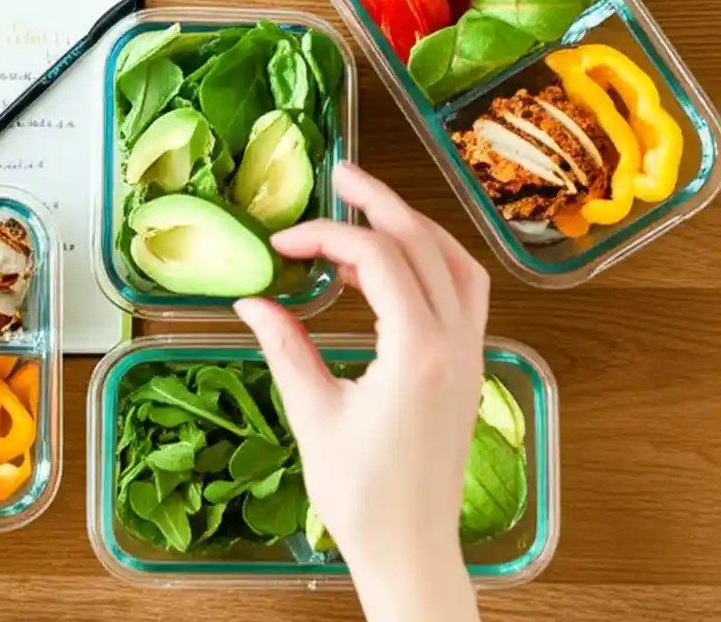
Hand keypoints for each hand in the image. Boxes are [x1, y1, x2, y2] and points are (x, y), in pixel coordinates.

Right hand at [235, 162, 487, 621]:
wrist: (410, 545)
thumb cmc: (361, 493)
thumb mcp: (312, 413)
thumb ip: (284, 347)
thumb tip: (252, 301)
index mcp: (416, 351)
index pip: (377, 258)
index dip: (327, 235)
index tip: (284, 243)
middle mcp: (454, 342)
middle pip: (425, 242)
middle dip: (379, 202)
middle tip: (340, 175)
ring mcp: (469, 352)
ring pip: (455, 261)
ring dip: (412, 227)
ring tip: (366, 211)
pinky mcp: (468, 365)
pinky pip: (464, 291)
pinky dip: (431, 261)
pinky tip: (392, 267)